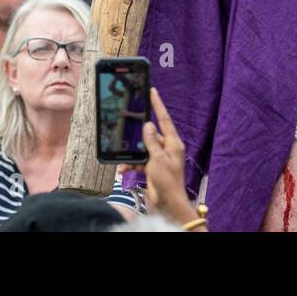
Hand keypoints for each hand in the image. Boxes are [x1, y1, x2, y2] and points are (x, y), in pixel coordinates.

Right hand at [119, 88, 195, 224]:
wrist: (167, 203)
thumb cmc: (168, 181)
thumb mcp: (158, 159)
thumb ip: (152, 141)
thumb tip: (148, 125)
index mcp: (173, 143)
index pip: (164, 119)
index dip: (158, 104)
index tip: (153, 91)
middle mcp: (167, 148)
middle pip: (151, 134)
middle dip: (138, 135)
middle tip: (128, 126)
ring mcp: (159, 158)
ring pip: (142, 148)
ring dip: (132, 154)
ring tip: (123, 158)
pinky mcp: (152, 168)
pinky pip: (139, 161)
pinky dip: (131, 164)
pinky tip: (123, 169)